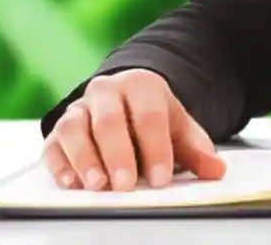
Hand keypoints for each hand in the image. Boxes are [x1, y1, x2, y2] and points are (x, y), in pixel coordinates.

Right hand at [42, 68, 226, 190]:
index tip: (161, 178)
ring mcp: (79, 109)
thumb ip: (196, 150)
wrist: (125, 102)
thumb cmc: (154, 118)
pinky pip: (54, 143)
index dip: (155, 148)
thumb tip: (216, 170)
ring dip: (84, 158)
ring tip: (98, 185)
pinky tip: (71, 183)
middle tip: (126, 184)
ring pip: (74, 127)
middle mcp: (106, 91)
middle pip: (109, 120)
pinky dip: (59, 164)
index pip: (149, 116)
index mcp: (140, 85)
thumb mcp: (179, 129)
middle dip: (118, 153)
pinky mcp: (58, 129)